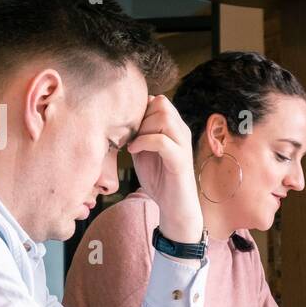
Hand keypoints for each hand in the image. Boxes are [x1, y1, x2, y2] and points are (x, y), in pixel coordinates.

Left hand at [128, 95, 202, 243]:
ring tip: (133, 143)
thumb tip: (122, 116)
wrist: (174, 206)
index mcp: (174, 127)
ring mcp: (183, 144)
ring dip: (143, 128)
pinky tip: (134, 151)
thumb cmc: (158, 178)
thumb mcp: (143, 150)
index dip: (141, 109)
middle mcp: (181, 131)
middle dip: (141, 116)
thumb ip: (138, 132)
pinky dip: (144, 142)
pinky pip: (162, 141)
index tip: (129, 128)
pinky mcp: (180, 160)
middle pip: (162, 103)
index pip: (159, 100)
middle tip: (131, 135)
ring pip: (164, 117)